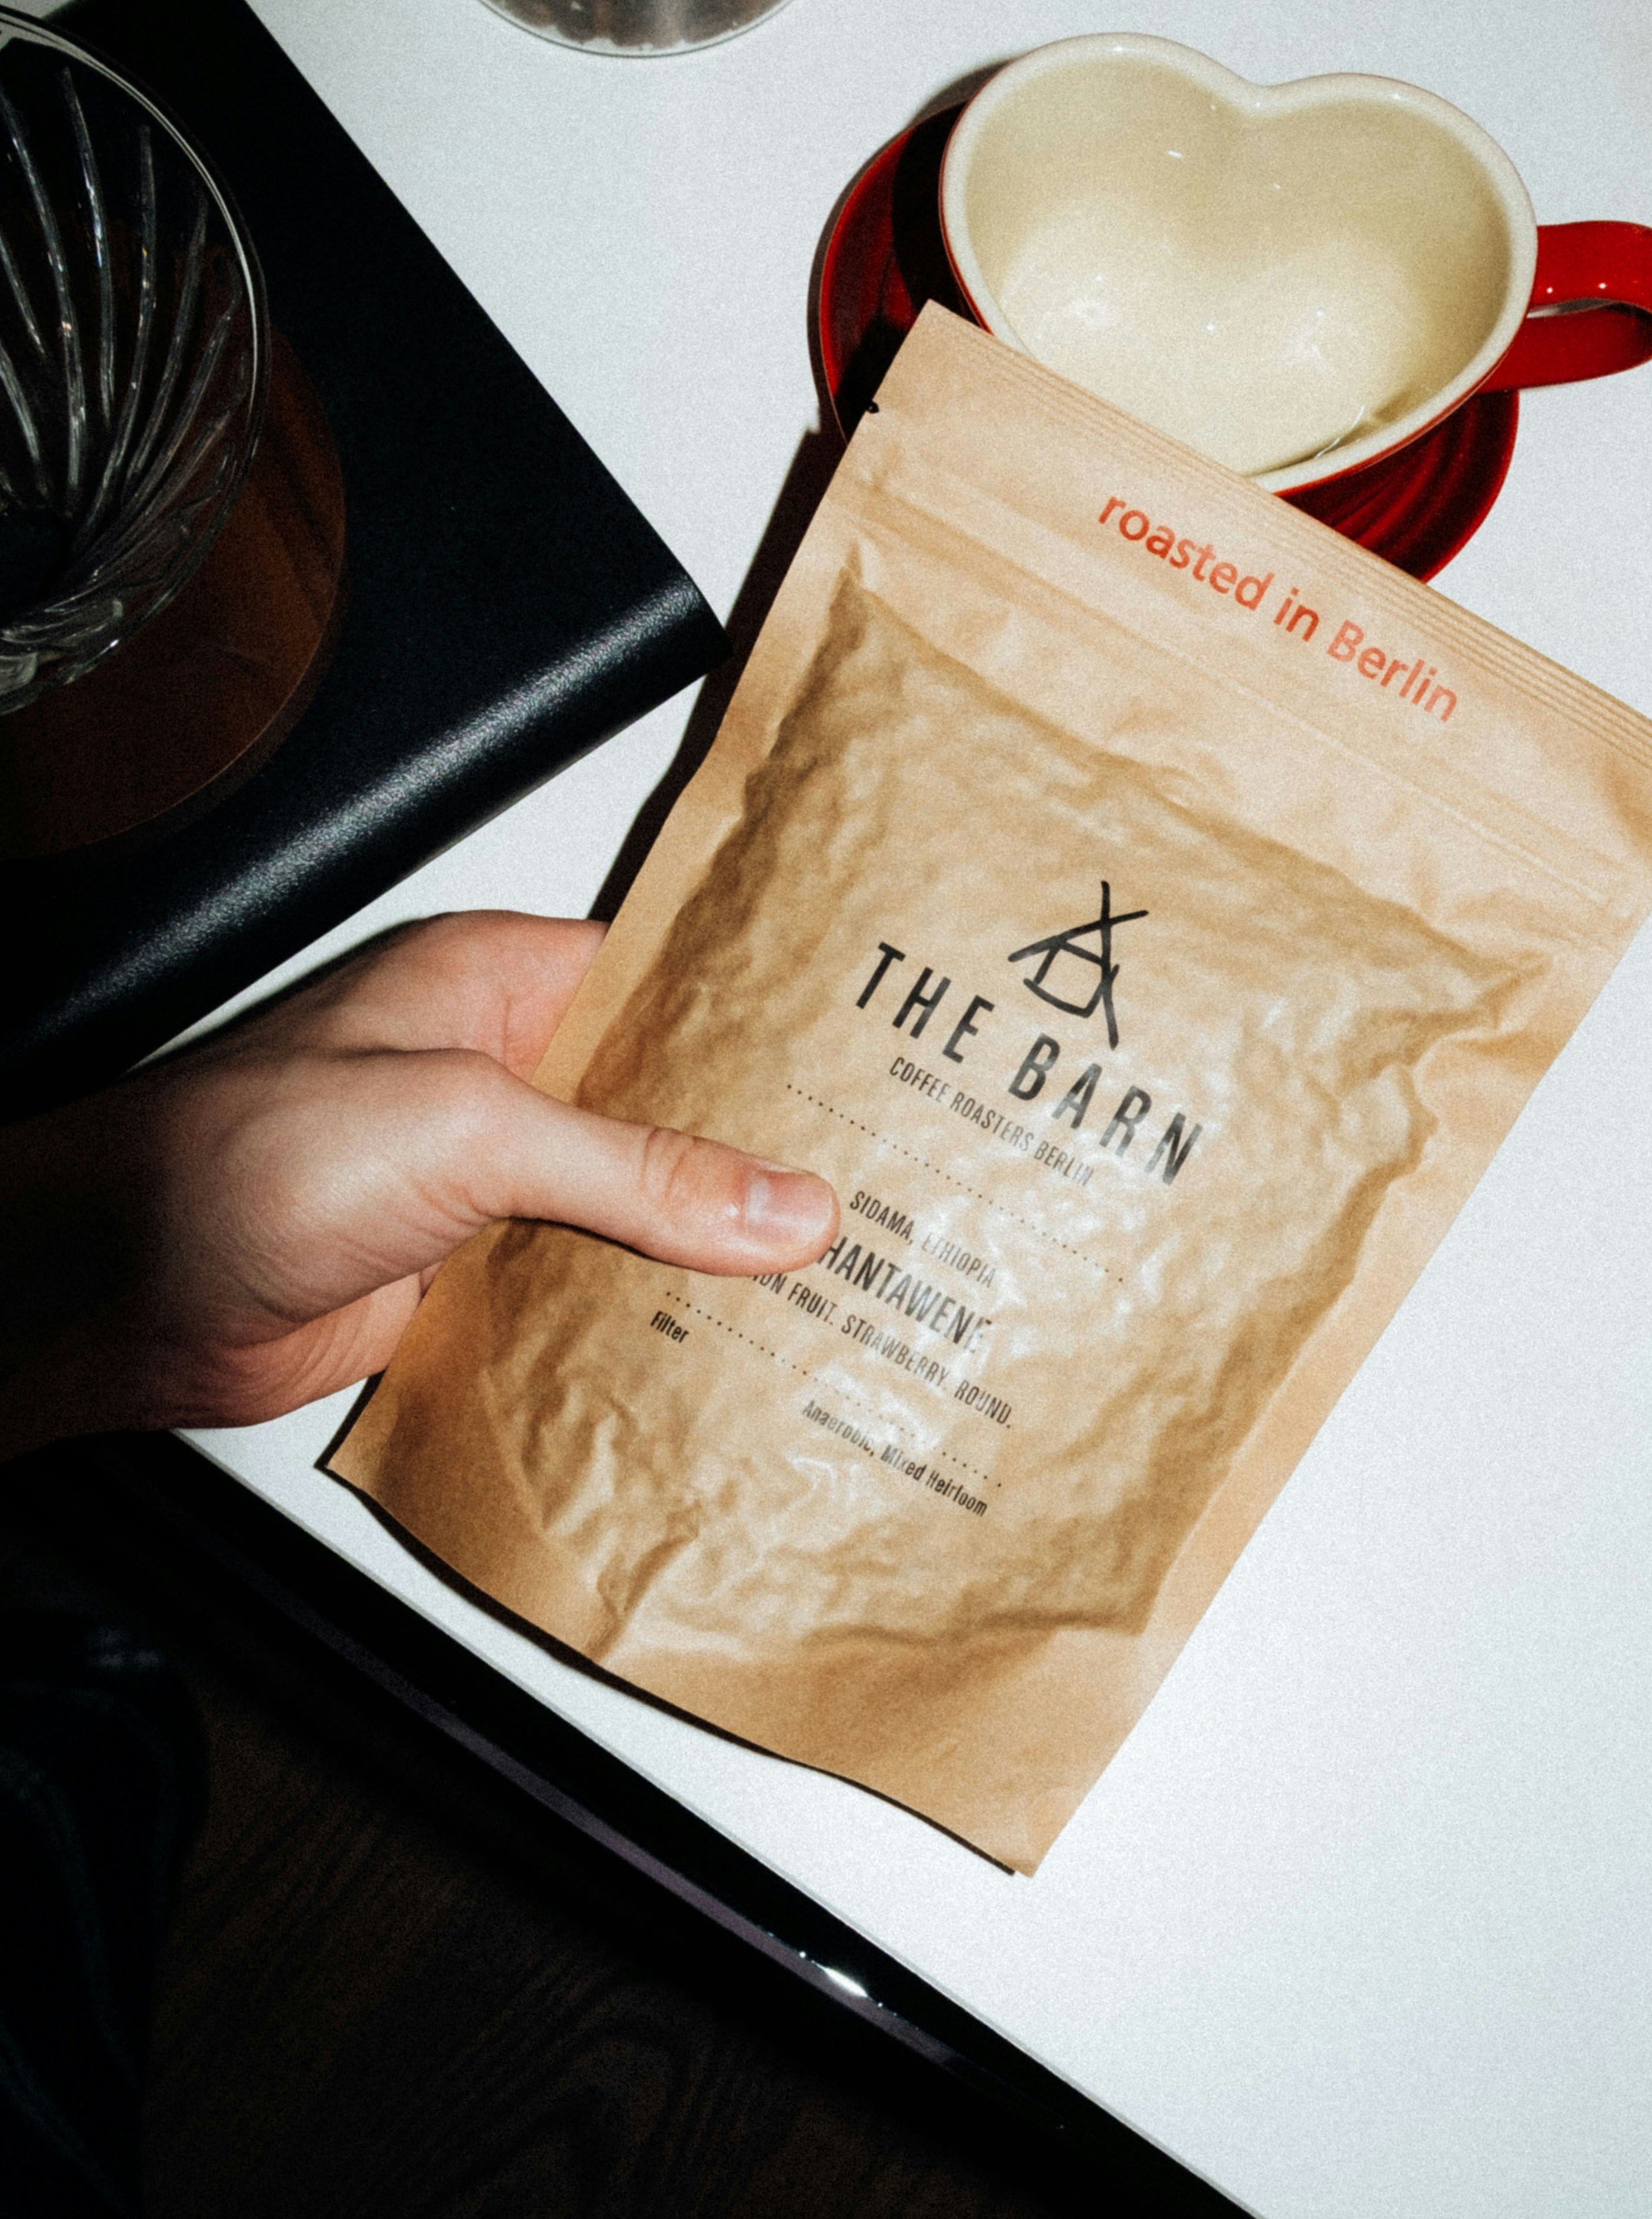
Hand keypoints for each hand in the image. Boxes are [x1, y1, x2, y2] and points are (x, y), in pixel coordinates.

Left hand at [0, 912, 838, 1454]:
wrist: (110, 1289)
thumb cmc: (237, 1154)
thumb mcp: (470, 1129)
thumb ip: (636, 1167)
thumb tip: (780, 1203)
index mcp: (496, 983)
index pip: (667, 979)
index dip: (764, 1016)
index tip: (867, 1055)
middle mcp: (493, 1072)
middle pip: (660, 1104)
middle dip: (756, 1149)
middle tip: (875, 1182)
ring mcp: (477, 1177)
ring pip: (628, 1206)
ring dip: (705, 1245)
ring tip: (830, 1271)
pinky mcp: (460, 1272)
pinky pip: (581, 1286)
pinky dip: (644, 1316)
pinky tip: (722, 1339)